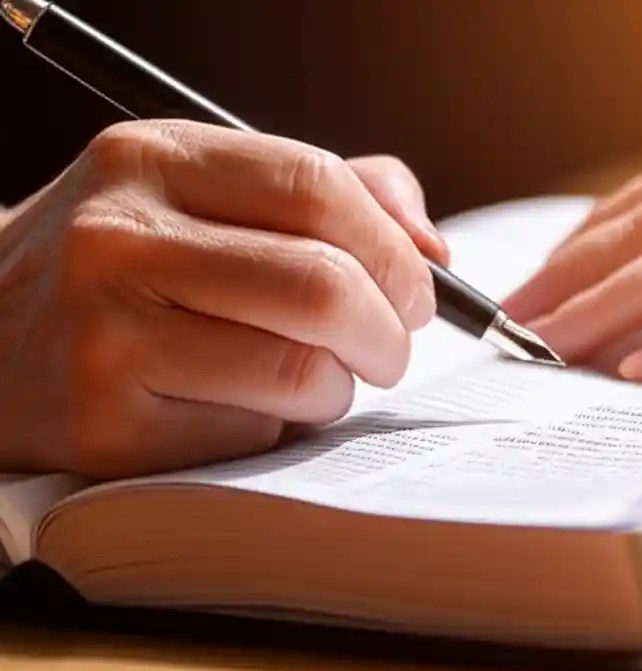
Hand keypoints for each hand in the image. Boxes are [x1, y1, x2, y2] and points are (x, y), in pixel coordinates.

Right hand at [0, 120, 445, 477]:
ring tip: (311, 379)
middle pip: (323, 286)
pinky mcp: (106, 429)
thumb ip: (332, 194)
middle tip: (389, 348)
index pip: (316, 186)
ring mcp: (106, 337)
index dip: (393, 248)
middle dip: (389, 331)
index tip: (416, 289)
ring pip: (302, 371)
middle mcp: (119, 239)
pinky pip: (255, 438)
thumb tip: (432, 247)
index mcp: (153, 159)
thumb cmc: (128, 268)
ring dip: (336, 388)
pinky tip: (241, 412)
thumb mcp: (202, 194)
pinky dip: (277, 432)